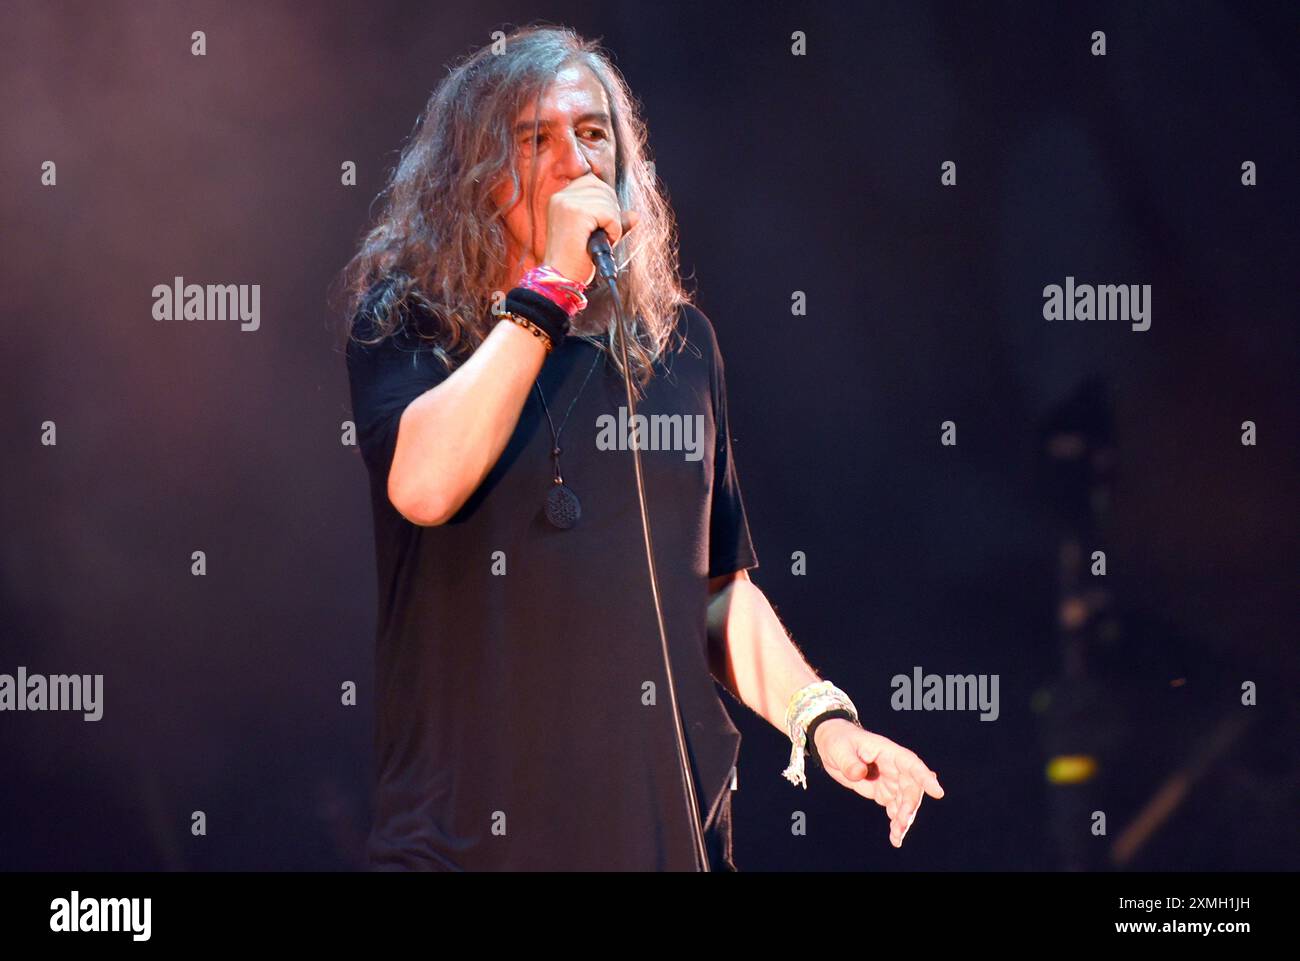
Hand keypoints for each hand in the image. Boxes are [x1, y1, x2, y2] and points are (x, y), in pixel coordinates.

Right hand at [542, 172, 639, 284]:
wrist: (561, 279)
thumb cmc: (574, 262)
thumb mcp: (594, 236)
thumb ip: (613, 221)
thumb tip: (635, 215)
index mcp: (560, 198)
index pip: (592, 181)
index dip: (604, 201)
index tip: (599, 223)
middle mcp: (561, 197)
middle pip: (602, 188)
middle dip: (610, 211)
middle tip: (601, 234)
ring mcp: (567, 203)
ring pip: (607, 200)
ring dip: (612, 223)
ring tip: (599, 240)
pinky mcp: (577, 213)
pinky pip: (610, 214)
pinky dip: (613, 230)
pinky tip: (603, 241)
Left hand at [814, 720, 943, 847]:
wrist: (832, 746)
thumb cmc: (838, 741)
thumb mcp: (839, 749)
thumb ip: (849, 762)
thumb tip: (860, 774)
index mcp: (888, 752)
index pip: (912, 765)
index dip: (926, 778)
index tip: (938, 793)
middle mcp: (895, 768)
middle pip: (911, 789)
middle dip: (910, 807)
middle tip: (902, 823)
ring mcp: (891, 782)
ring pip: (905, 803)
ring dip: (905, 819)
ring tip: (897, 836)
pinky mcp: (884, 793)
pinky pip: (895, 810)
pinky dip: (896, 824)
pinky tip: (895, 839)